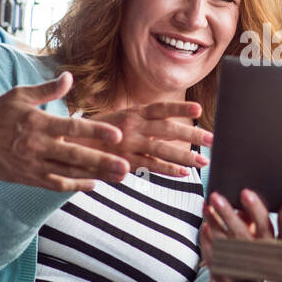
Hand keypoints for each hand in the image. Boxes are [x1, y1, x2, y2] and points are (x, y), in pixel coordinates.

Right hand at [0, 72, 127, 191]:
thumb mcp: (20, 95)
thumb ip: (48, 89)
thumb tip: (69, 76)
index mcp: (38, 123)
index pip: (73, 127)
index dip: (96, 131)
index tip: (117, 135)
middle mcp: (37, 146)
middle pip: (75, 156)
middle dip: (102, 162)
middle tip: (126, 167)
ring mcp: (32, 165)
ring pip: (69, 173)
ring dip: (95, 176)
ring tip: (119, 178)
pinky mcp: (28, 177)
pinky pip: (55, 184)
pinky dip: (75, 185)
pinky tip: (94, 185)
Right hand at [88, 101, 211, 176]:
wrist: (69, 145)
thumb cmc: (97, 132)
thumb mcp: (118, 118)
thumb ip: (140, 120)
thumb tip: (165, 121)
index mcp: (132, 113)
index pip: (160, 108)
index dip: (179, 108)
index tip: (199, 108)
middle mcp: (133, 127)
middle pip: (167, 129)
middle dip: (191, 134)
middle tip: (212, 138)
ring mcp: (129, 145)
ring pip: (162, 149)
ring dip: (185, 155)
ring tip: (203, 160)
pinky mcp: (124, 161)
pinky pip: (150, 166)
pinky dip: (168, 169)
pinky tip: (183, 173)